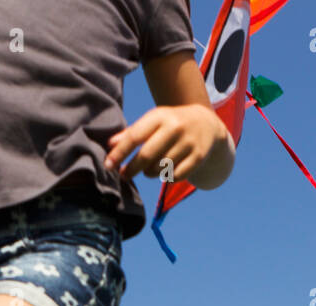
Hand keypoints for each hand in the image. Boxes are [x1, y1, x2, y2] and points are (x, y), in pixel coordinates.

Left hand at [104, 104, 232, 187]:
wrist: (207, 124)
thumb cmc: (171, 124)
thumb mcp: (153, 122)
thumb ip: (132, 133)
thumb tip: (110, 145)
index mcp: (160, 116)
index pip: (135, 136)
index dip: (120, 153)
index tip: (108, 165)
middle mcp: (175, 128)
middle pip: (147, 156)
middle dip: (132, 169)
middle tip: (124, 175)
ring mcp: (188, 143)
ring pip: (161, 169)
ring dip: (150, 173)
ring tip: (149, 169)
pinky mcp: (198, 157)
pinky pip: (175, 176)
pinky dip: (166, 178)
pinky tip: (165, 173)